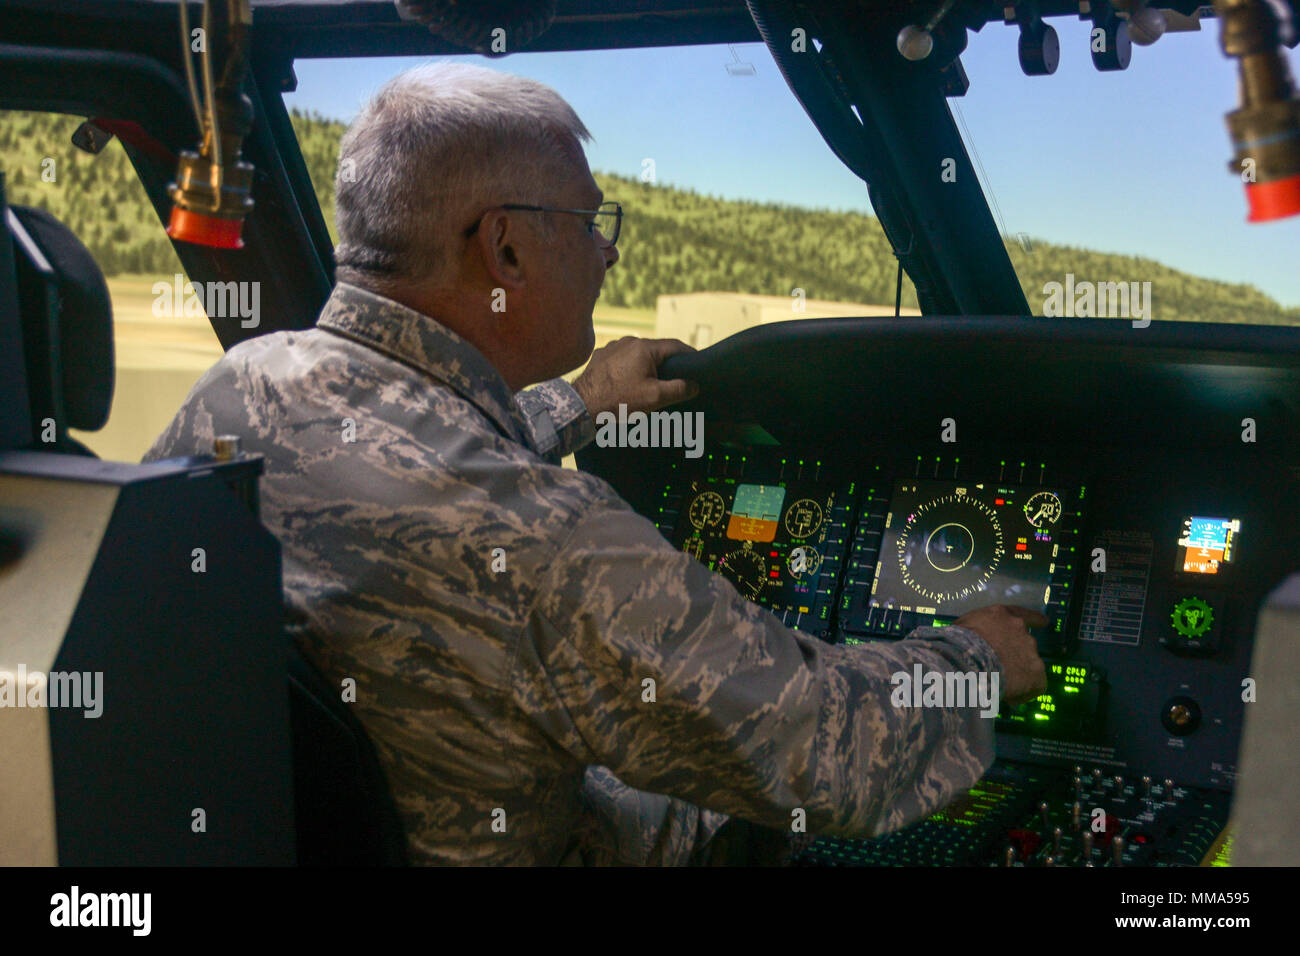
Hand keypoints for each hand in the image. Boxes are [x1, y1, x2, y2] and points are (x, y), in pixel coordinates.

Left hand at [573, 337, 699, 417]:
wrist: (582, 405)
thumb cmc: (619, 400)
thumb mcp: (655, 397)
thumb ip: (679, 389)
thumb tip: (694, 384)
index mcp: (644, 347)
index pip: (675, 346)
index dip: (690, 354)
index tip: (698, 363)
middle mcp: (627, 342)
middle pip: (656, 351)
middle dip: (667, 364)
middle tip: (676, 379)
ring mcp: (612, 348)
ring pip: (638, 355)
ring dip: (647, 367)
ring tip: (650, 384)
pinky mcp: (600, 357)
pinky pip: (622, 361)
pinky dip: (630, 370)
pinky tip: (629, 384)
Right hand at [951, 605, 1047, 706]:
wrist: (968, 660)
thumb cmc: (956, 641)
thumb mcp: (962, 627)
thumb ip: (974, 631)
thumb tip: (972, 643)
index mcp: (1001, 614)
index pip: (1022, 614)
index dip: (1033, 619)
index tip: (1043, 622)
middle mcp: (1019, 628)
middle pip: (1024, 642)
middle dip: (1015, 654)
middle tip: (999, 667)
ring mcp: (1030, 650)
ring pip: (1029, 664)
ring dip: (1018, 672)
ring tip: (1000, 685)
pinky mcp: (1036, 673)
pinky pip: (1035, 685)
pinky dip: (1024, 691)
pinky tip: (1009, 698)